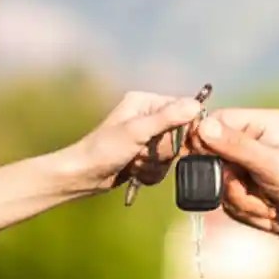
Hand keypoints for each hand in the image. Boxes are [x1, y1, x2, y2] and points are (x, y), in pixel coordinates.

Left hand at [64, 92, 204, 194]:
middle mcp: (149, 116)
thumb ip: (167, 118)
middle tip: (142, 153)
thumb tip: (196, 106)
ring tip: (135, 163)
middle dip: (164, 151)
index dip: (187, 129)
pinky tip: (135, 172)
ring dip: (156, 164)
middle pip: (181, 135)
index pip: (185, 110)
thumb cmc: (103, 149)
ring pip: (174, 154)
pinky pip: (165, 166)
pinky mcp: (146, 155)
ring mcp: (148, 137)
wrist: (82, 176)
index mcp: (147, 102)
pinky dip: (152, 172)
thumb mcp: (137, 131)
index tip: (182, 145)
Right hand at [188, 108, 278, 244]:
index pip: (215, 122)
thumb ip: (237, 146)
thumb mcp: (272, 164)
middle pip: (210, 156)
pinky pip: (226, 200)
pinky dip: (245, 209)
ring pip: (217, 183)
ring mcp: (247, 167)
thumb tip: (203, 126)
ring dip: (241, 199)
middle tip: (251, 189)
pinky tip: (268, 210)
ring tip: (269, 202)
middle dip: (228, 180)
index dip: (203, 141)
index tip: (202, 160)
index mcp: (260, 124)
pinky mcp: (246, 189)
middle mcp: (250, 143)